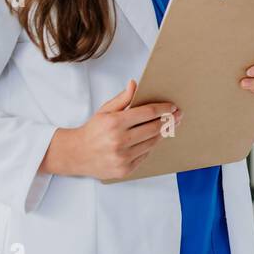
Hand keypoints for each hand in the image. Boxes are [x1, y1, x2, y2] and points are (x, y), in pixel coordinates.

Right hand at [43, 79, 180, 180]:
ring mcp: (122, 157)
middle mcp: (119, 141)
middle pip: (154, 128)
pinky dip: (151, 146)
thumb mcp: (104, 110)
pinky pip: (145, 155)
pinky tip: (154, 138)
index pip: (147, 113)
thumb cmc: (92, 130)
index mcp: (115, 123)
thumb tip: (135, 84)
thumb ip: (122, 98)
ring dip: (163, 133)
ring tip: (170, 125)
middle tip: (178, 115)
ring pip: (152, 143)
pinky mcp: (124, 169)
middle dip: (169, 120)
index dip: (163, 109)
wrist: (75, 155)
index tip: (173, 106)